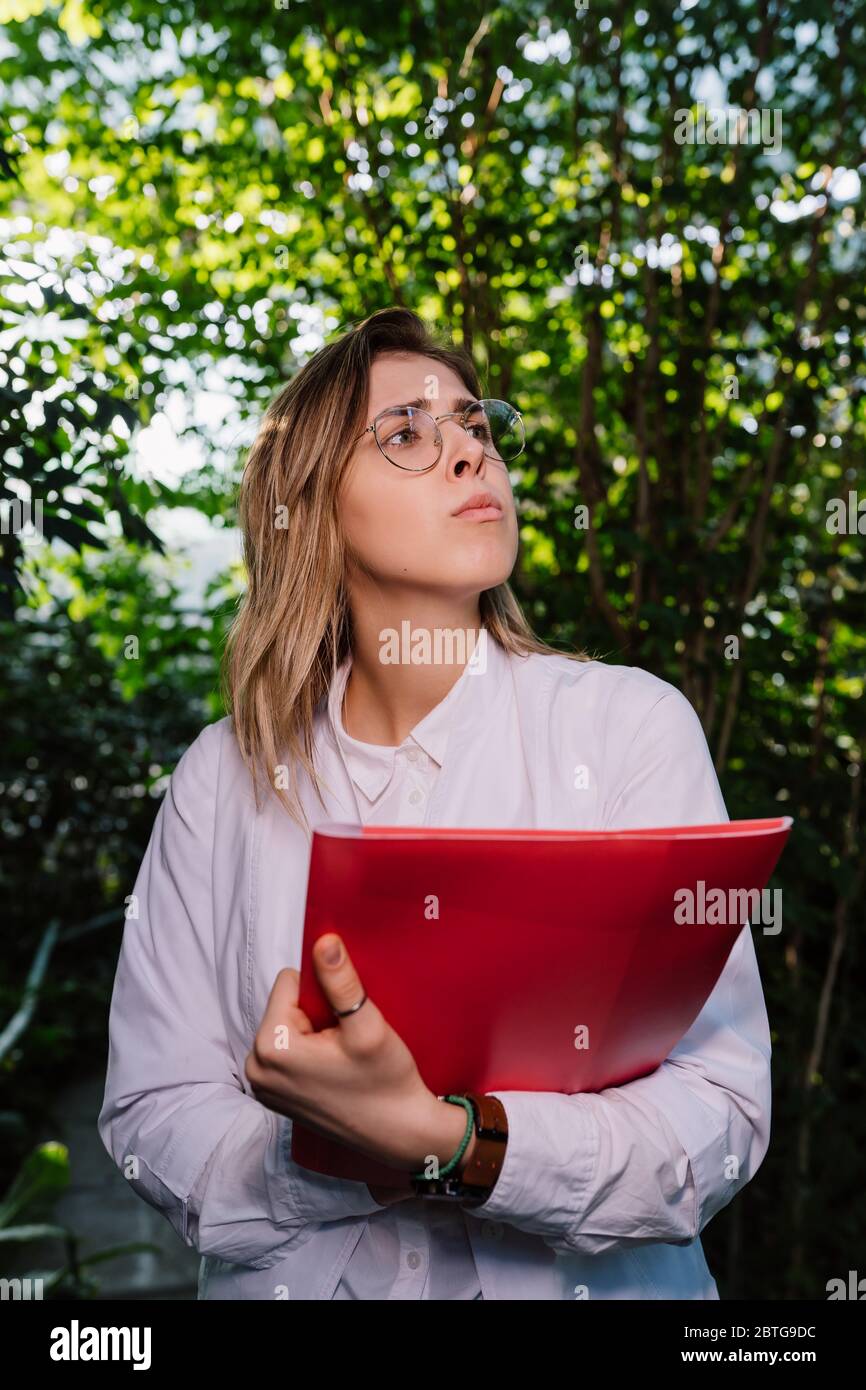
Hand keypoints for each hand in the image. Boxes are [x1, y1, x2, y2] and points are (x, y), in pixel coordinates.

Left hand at [245, 933, 473, 1174]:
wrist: (400, 1133)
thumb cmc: (387, 1082)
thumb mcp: (367, 1026)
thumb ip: (340, 982)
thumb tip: (323, 940)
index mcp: (270, 1046)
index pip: (289, 981)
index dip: (322, 991)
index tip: (344, 1020)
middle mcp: (254, 1067)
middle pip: (285, 1005)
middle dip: (316, 1013)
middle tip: (346, 1042)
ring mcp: (261, 1085)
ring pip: (288, 1025)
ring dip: (315, 1031)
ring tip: (342, 1057)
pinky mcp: (272, 1095)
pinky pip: (287, 1049)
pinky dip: (310, 1051)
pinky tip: (334, 1070)